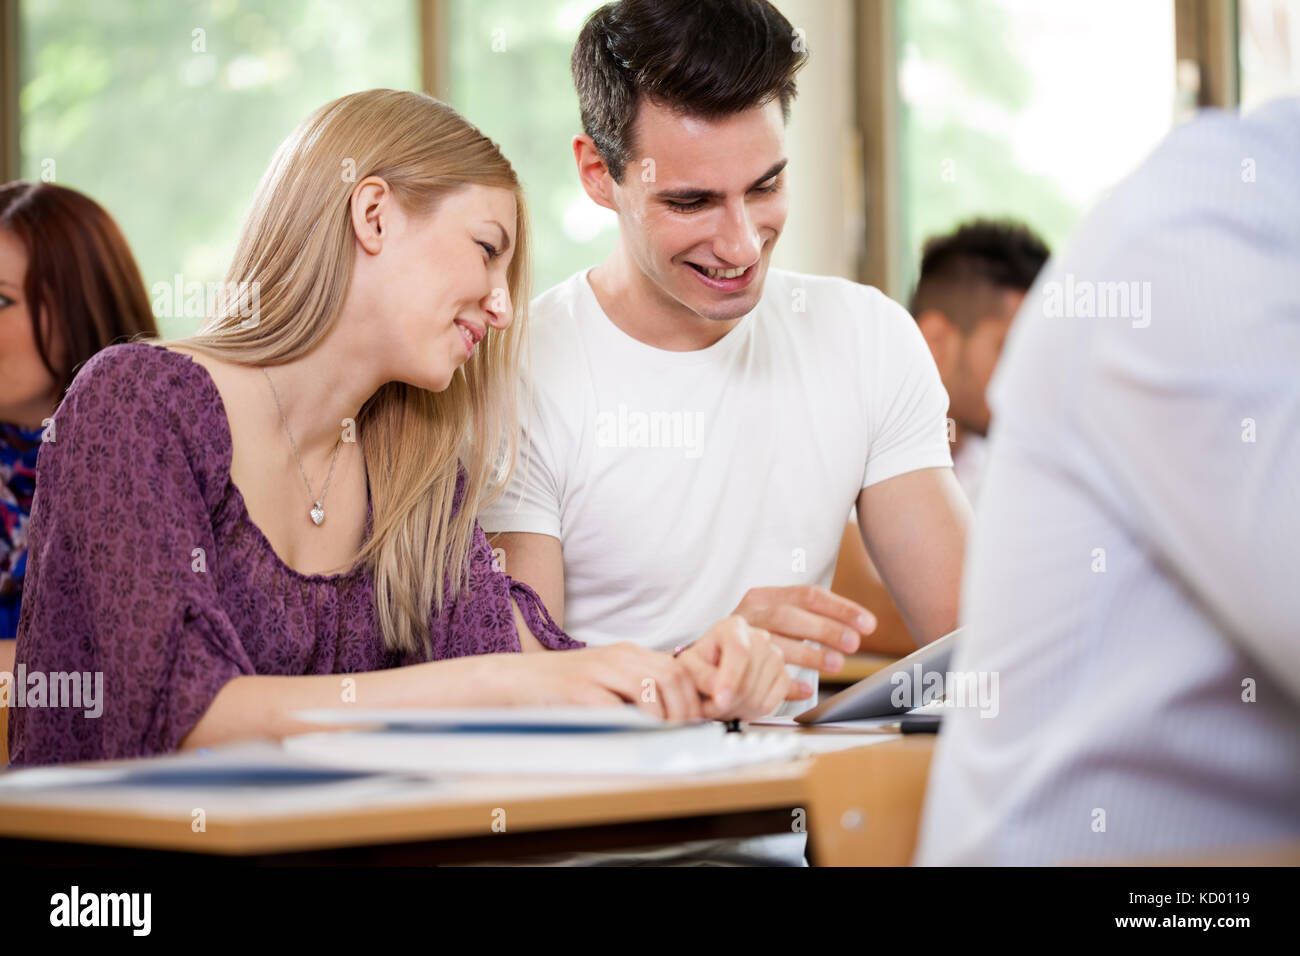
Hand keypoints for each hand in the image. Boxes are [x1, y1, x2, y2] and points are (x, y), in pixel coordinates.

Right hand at [497, 642, 701, 719]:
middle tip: (682, 734)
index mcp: (628, 653)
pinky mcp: (578, 689)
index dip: (693, 697)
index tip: (695, 721)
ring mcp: (598, 670)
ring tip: (662, 737)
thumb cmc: (562, 685)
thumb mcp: (606, 679)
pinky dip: (631, 723)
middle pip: (671, 676)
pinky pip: (616, 705)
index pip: (678, 668)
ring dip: (663, 718)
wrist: (517, 679)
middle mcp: (617, 656)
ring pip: (651, 688)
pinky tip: (633, 734)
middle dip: (684, 710)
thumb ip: (636, 689)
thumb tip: (675, 715)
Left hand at [676, 616, 809, 719]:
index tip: (720, 700)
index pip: (739, 651)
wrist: (714, 668)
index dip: (730, 678)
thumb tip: (715, 687)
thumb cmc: (701, 663)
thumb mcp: (688, 664)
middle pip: (748, 679)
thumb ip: (698, 674)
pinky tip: (738, 707)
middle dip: (726, 703)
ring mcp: (775, 656)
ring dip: (736, 710)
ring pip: (758, 696)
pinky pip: (770, 705)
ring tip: (720, 706)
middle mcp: (758, 637)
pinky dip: (751, 713)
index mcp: (733, 627)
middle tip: (708, 709)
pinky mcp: (783, 675)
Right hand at [732, 585, 875, 684]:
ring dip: (810, 654)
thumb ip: (809, 616)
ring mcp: (741, 638)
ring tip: (836, 664)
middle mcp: (751, 613)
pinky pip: (762, 675)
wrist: (704, 655)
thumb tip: (861, 626)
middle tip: (853, 644)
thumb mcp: (774, 615)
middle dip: (826, 629)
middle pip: (792, 615)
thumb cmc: (752, 635)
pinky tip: (805, 690)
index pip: (808, 595)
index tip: (867, 624)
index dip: (841, 609)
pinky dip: (786, 684)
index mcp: (764, 596)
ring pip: (777, 642)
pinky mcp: (732, 664)